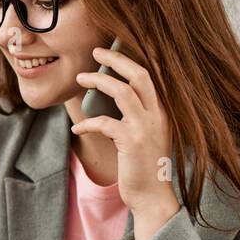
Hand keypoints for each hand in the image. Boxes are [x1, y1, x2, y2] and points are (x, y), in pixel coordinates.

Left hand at [73, 45, 179, 239]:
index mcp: (162, 110)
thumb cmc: (143, 166)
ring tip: (80, 79)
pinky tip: (77, 129)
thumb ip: (134, 114)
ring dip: (99, 82)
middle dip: (116, 59)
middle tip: (96, 51)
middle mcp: (158, 114)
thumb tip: (109, 95)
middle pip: (140, 74)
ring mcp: (146, 127)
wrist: (152, 196)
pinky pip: (105, 122)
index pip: (154, 73)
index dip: (139, 54)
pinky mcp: (132, 142)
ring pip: (123, 91)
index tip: (120, 42)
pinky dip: (88, 123)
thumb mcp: (145, 135)